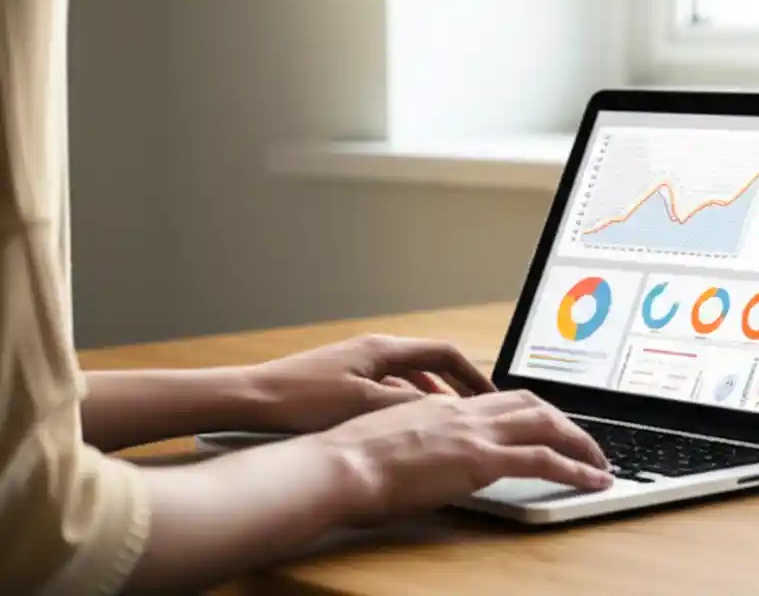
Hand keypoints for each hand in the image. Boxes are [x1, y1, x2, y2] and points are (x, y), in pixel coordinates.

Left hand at [245, 334, 495, 433]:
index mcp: (384, 349)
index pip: (445, 353)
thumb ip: (406, 405)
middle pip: (431, 362)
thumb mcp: (363, 404)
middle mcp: (376, 350)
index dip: (472, 374)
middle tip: (480, 408)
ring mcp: (361, 363)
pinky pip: (392, 385)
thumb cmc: (302, 398)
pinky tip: (409, 422)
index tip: (491, 395)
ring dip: (435, 394)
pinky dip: (410, 400)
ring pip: (412, 375)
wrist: (254, 398)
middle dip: (459, 385)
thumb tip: (444, 409)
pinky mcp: (347, 378)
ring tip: (451, 418)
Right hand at [316, 389, 612, 521]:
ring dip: (580, 442)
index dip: (525, 411)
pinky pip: (545, 459)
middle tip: (582, 441)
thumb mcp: (381, 440)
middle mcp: (463, 411)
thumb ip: (408, 438)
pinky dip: (577, 468)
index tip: (540, 425)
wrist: (335, 466)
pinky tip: (593, 480)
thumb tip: (415, 452)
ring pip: (547, 424)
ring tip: (599, 462)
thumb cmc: (345, 463)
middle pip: (530, 403)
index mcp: (438, 404)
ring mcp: (474, 432)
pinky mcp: (481, 460)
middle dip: (563, 421)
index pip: (496, 400)